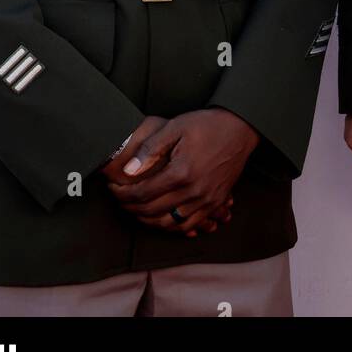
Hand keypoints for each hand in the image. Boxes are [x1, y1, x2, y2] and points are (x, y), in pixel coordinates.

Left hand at [106, 108, 259, 236]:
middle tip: (119, 199)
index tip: (112, 188)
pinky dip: (170, 227)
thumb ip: (150, 149)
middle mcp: (194, 191)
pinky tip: (160, 219)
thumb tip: (128, 171)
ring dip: (147, 221)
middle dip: (130, 208)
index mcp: (181, 172)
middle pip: (152, 211)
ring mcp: (206, 200)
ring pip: (169, 224)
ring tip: (135, 210)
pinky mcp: (215, 203)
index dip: (122, 194)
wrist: (240, 128)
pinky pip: (188, 225)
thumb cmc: (206, 124)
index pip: (142, 193)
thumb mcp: (175, 127)